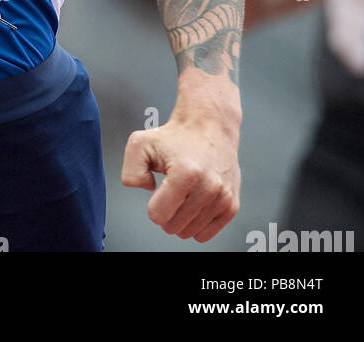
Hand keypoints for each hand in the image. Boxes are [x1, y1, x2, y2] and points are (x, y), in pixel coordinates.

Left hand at [121, 113, 240, 241]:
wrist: (209, 126)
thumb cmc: (173, 137)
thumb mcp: (140, 144)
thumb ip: (131, 171)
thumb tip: (148, 189)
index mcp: (185, 173)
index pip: (158, 215)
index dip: (152, 204)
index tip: (159, 187)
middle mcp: (208, 187)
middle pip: (173, 227)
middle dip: (166, 212)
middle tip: (171, 189)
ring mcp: (223, 198)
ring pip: (189, 233)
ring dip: (181, 217)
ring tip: (185, 193)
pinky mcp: (232, 205)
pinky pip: (205, 235)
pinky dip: (195, 224)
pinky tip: (194, 204)